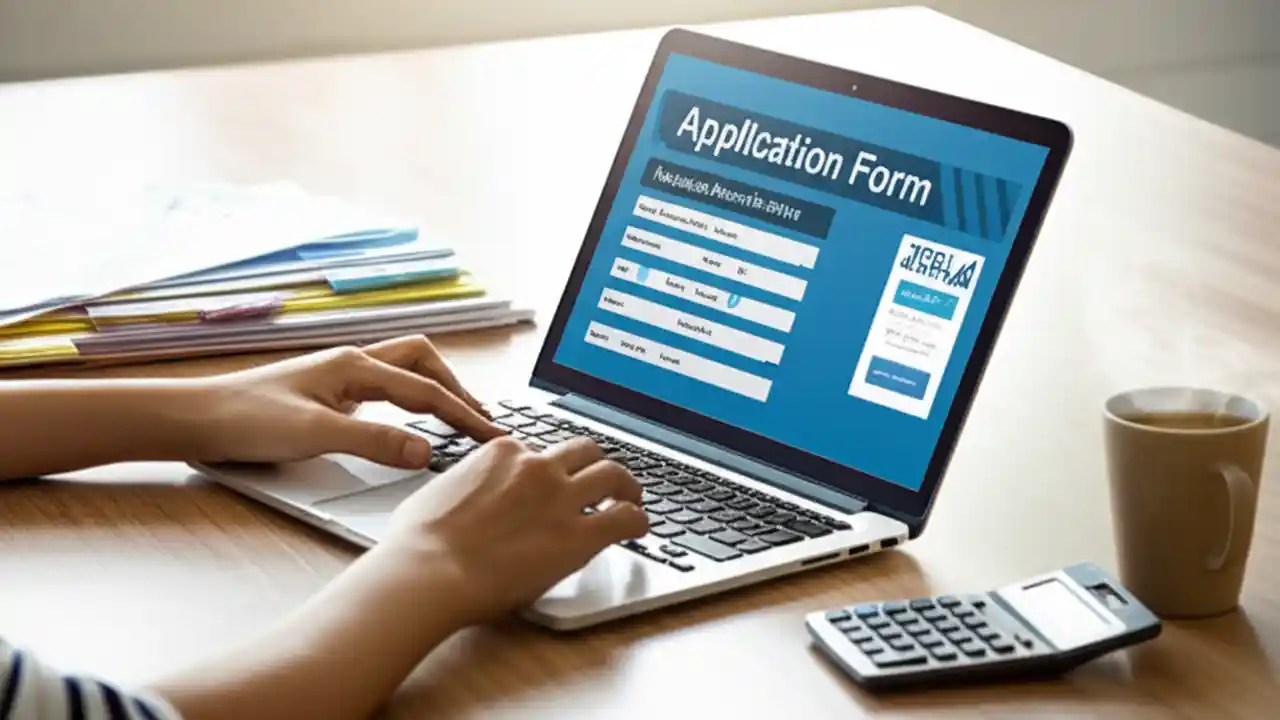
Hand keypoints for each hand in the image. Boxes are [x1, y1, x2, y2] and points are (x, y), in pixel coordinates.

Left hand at [193, 335, 503, 466]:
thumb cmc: (246, 420)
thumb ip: (374, 442)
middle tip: (479, 420)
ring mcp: (338, 376)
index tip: (493, 436)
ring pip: (403, 370)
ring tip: (456, 416)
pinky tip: (408, 420)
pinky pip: (384, 387)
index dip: (464, 415)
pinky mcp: (327, 393)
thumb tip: (426, 450)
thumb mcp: (314, 435)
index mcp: (355, 366)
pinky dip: (409, 398)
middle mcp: (351, 363)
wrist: (195, 418)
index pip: (427, 391)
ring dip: (434, 388)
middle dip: (457, 388)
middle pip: (423, 362)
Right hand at [384, 436, 647, 622]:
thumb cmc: (419, 542)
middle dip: (595, 465)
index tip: (555, 483)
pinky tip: (639, 529)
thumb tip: (463, 492)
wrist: (427, 572)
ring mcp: (561, 498)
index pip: (540, 451)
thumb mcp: (437, 491)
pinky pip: (626, 517)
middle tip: (604, 482)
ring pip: (613, 475)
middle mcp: (537, 467)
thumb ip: (465, 483)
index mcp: (501, 452)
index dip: (551, 470)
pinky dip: (638, 520)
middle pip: (584, 452)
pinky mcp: (579, 535)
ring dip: (627, 486)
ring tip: (632, 500)